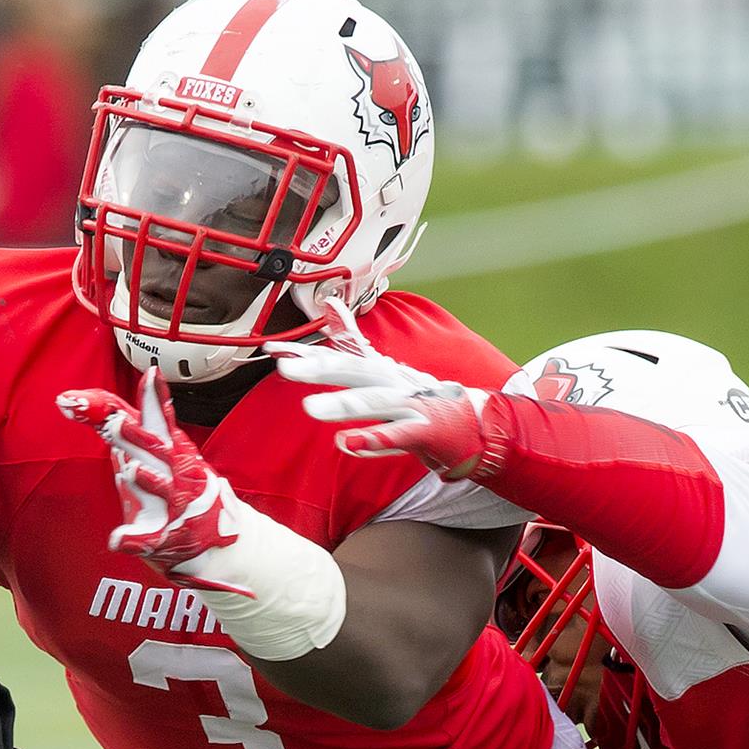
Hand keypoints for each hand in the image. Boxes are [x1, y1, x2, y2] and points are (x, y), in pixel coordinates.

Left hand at [55, 373, 249, 590]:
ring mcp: (178, 506)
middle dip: (139, 437)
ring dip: (149, 480)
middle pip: (159, 451)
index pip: (162, 421)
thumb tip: (136, 388)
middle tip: (116, 422)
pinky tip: (118, 540)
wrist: (221, 539)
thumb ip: (152, 422)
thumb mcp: (173, 451)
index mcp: (178, 453)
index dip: (154, 399)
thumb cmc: (188, 489)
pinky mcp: (171, 536)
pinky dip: (134, 540)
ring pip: (163, 490)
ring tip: (130, 469)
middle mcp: (181, 474)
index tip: (150, 374)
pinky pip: (150, 539)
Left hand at [271, 333, 494, 476]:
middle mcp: (393, 381)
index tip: (270, 350)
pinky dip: (375, 439)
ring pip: (373, 402)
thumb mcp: (384, 369)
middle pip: (353, 372)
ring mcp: (411, 404)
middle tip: (284, 370)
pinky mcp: (427, 431)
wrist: (478, 423)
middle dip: (318, 369)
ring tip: (311, 410)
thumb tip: (328, 305)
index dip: (305, 354)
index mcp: (381, 370)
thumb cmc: (423, 399)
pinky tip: (349, 444)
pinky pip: (398, 434)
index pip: (338, 357)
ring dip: (343, 405)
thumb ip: (353, 341)